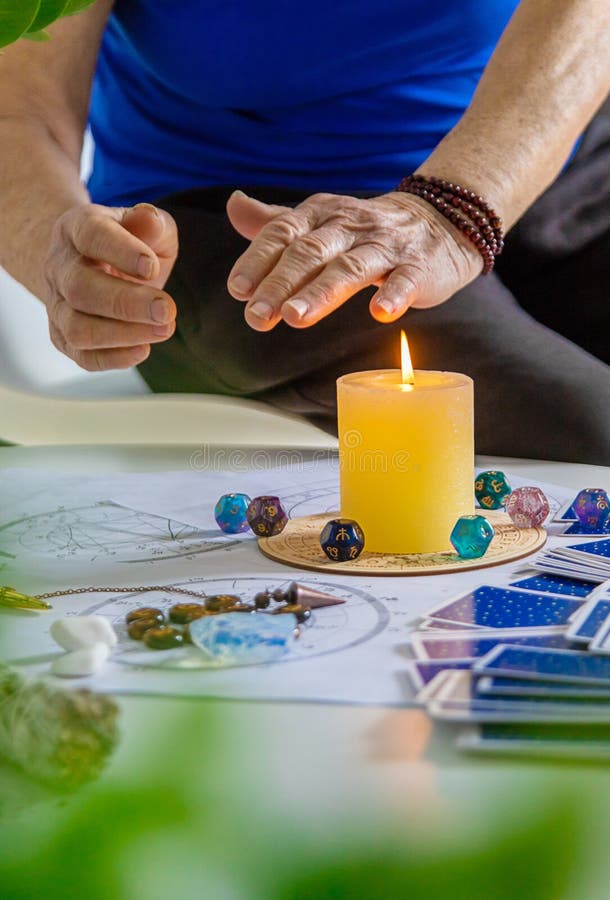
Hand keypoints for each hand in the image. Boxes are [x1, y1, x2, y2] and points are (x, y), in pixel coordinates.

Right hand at [43, 203, 177, 369]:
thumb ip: (152, 222)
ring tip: (164, 329)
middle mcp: (59, 267)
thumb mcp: (145, 225)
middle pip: (80, 289)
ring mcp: (57, 306)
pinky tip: (143, 350)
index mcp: (75, 229)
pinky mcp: (64, 337)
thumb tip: (150, 220)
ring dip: (123, 334)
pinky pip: (83, 357)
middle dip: (127, 303)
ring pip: (78, 329)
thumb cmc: (126, 244)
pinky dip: (113, 359)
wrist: (87, 263)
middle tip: (167, 310)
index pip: (90, 235)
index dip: (121, 251)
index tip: (152, 266)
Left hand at [226, 190, 482, 330]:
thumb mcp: (321, 220)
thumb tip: (233, 207)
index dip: (258, 261)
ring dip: (321, 292)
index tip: (238, 290)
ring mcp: (386, 246)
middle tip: (256, 317)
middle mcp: (350, 226)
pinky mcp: (419, 267)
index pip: (283, 234)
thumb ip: (277, 222)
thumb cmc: (369, 231)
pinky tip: (380, 313)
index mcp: (321, 215)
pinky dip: (394, 296)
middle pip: (310, 253)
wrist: (443, 219)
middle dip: (280, 284)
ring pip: (351, 268)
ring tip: (295, 317)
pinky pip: (406, 280)